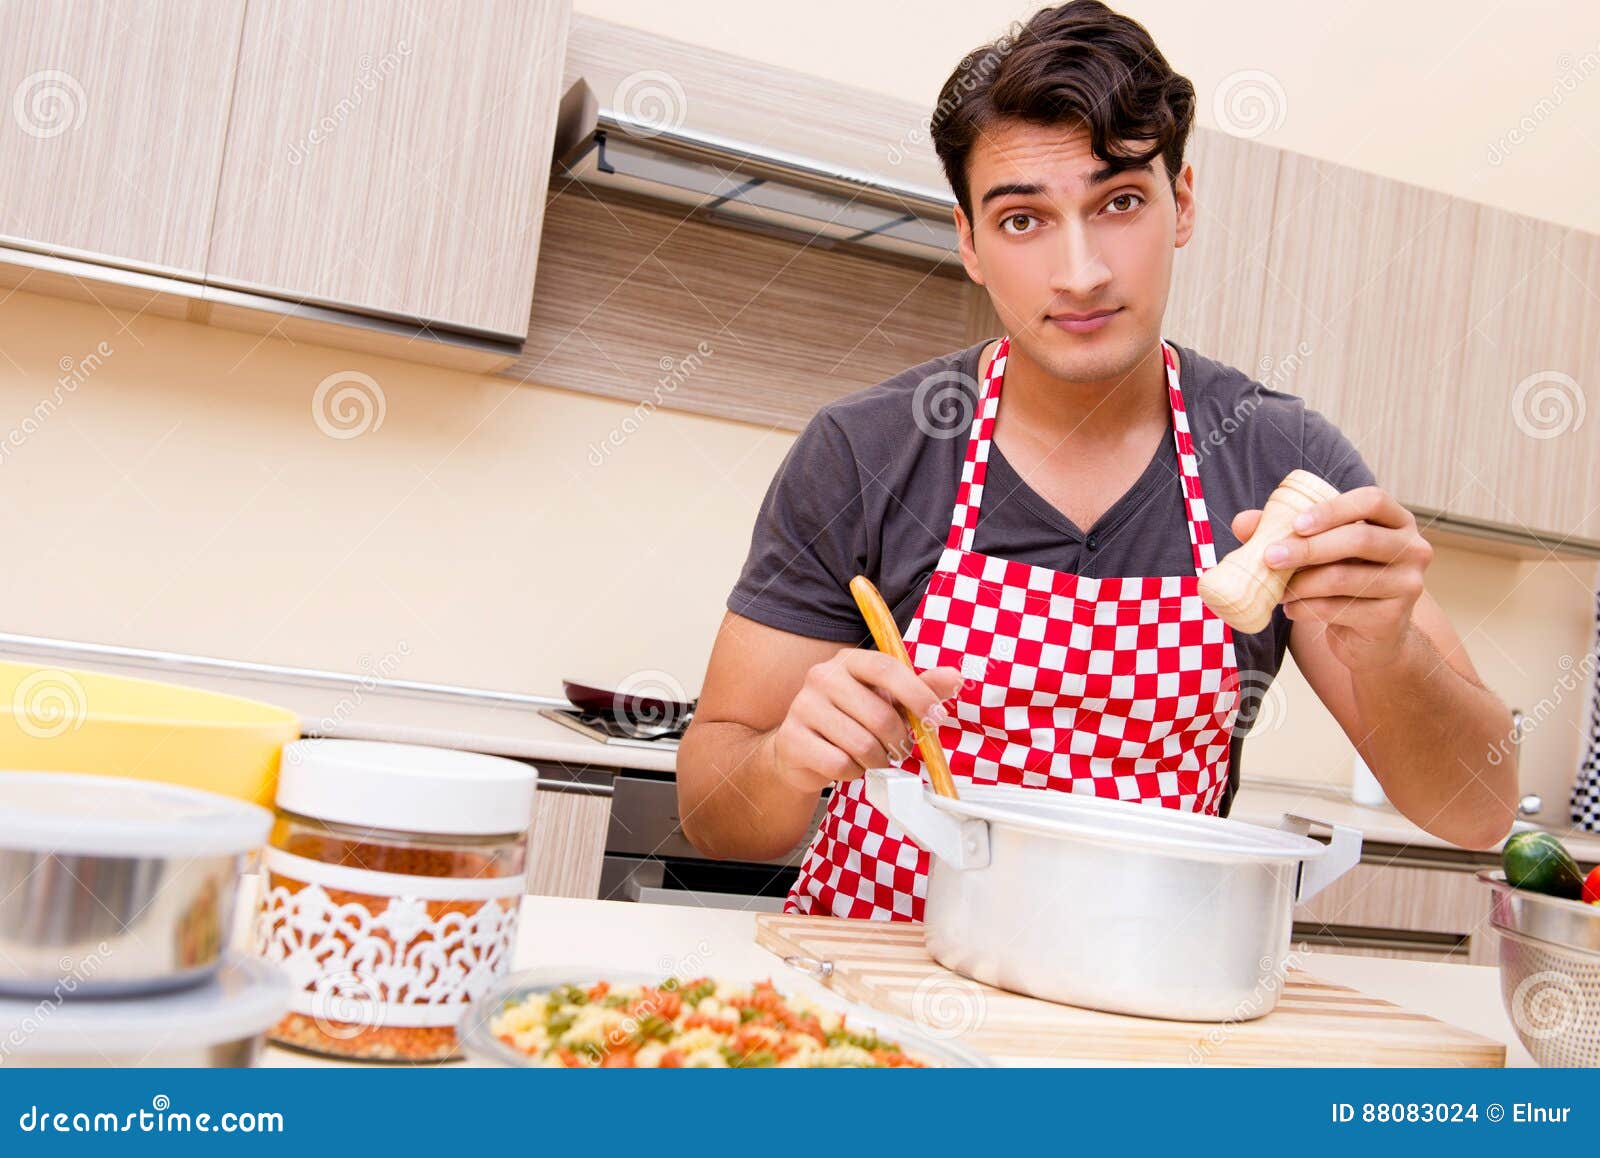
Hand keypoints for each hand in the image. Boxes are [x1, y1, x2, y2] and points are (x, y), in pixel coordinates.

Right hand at [771, 650, 962, 792]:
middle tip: (901, 749)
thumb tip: (954, 677)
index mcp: (849, 661)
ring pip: (861, 744)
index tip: (937, 717)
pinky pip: (839, 763)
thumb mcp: (887, 701)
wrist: (801, 749)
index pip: (887, 667)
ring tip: (875, 758)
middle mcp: (822, 677)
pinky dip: (854, 772)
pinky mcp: (792, 739)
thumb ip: (920, 689)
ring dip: (878, 760)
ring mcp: (802, 707)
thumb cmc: (852, 720)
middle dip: (899, 741)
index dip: (917, 693)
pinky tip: (850, 765)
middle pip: (878, 714)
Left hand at [1229, 486, 1431, 670]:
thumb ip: (1284, 531)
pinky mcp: (1392, 618)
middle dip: (1308, 548)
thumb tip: (1243, 522)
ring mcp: (1407, 585)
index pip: (1372, 501)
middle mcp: (1412, 549)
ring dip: (1302, 582)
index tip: (1295, 523)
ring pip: (1345, 577)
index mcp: (1396, 521)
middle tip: (1270, 557)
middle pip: (1359, 539)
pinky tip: (1291, 609)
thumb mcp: (1319, 551)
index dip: (1333, 509)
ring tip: (1277, 589)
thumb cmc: (1343, 580)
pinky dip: (1308, 608)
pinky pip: (1341, 609)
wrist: (1372, 636)